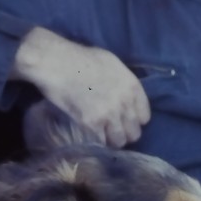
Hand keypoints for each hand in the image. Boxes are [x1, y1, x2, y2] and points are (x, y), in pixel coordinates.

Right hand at [12, 29, 149, 146]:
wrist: (56, 62)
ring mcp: (109, 115)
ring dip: (110, 140)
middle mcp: (125, 103)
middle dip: (123, 133)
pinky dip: (95, 142)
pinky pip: (101, 143)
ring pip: (119, 141)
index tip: (123, 120)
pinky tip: (89, 136)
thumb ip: (123, 82)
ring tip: (100, 135)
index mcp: (132, 86)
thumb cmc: (80, 57)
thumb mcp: (112, 64)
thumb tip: (123, 95)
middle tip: (111, 130)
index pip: (145, 117)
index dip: (133, 120)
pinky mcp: (91, 124)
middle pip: (134, 133)